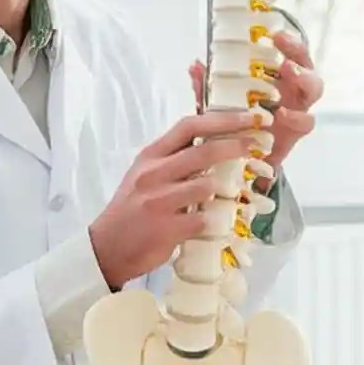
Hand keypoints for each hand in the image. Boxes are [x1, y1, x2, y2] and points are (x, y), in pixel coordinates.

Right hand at [88, 112, 262, 289]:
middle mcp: (154, 173)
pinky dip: (211, 221)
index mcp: (151, 156)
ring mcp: (159, 201)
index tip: (248, 117)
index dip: (222, 119)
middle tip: (257, 144)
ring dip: (221, 192)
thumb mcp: (146, 173)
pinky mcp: (166, 228)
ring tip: (221, 198)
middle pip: (203, 152)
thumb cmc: (132, 208)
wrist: (107, 247)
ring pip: (207, 187)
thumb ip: (174, 157)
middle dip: (236, 145)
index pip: (188, 126)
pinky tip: (207, 224)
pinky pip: (203, 219)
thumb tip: (214, 140)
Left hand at [190, 30, 323, 173]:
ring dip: (304, 78)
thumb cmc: (233, 125)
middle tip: (284, 52)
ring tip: (290, 72)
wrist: (238, 162)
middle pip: (305, 62)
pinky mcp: (296, 132)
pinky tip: (282, 114)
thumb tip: (194, 65)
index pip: (289, 52)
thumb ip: (206, 86)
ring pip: (314, 89)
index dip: (288, 41)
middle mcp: (290, 89)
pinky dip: (296, 117)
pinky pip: (306, 122)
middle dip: (298, 54)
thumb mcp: (215, 103)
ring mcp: (297, 109)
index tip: (276, 34)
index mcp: (276, 76)